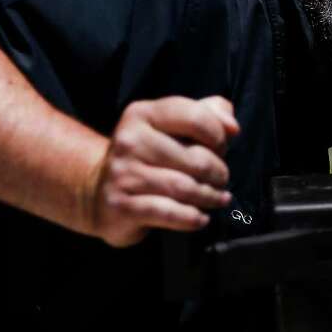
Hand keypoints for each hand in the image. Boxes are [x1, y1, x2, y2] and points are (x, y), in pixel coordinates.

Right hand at [86, 96, 239, 246]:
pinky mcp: (121, 205)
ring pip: (185, 188)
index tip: (221, 149)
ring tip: (217, 199)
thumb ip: (209, 113)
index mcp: (142, 114)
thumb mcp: (173, 126)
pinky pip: (169, 213)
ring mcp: (122, 174)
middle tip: (221, 180)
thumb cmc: (149, 156)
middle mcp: (129, 140)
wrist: (99, 192)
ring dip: (209, 197)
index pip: (195, 117)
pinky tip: (200, 218)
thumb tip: (232, 126)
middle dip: (218, 172)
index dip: (218, 136)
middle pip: (196, 158)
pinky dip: (192, 218)